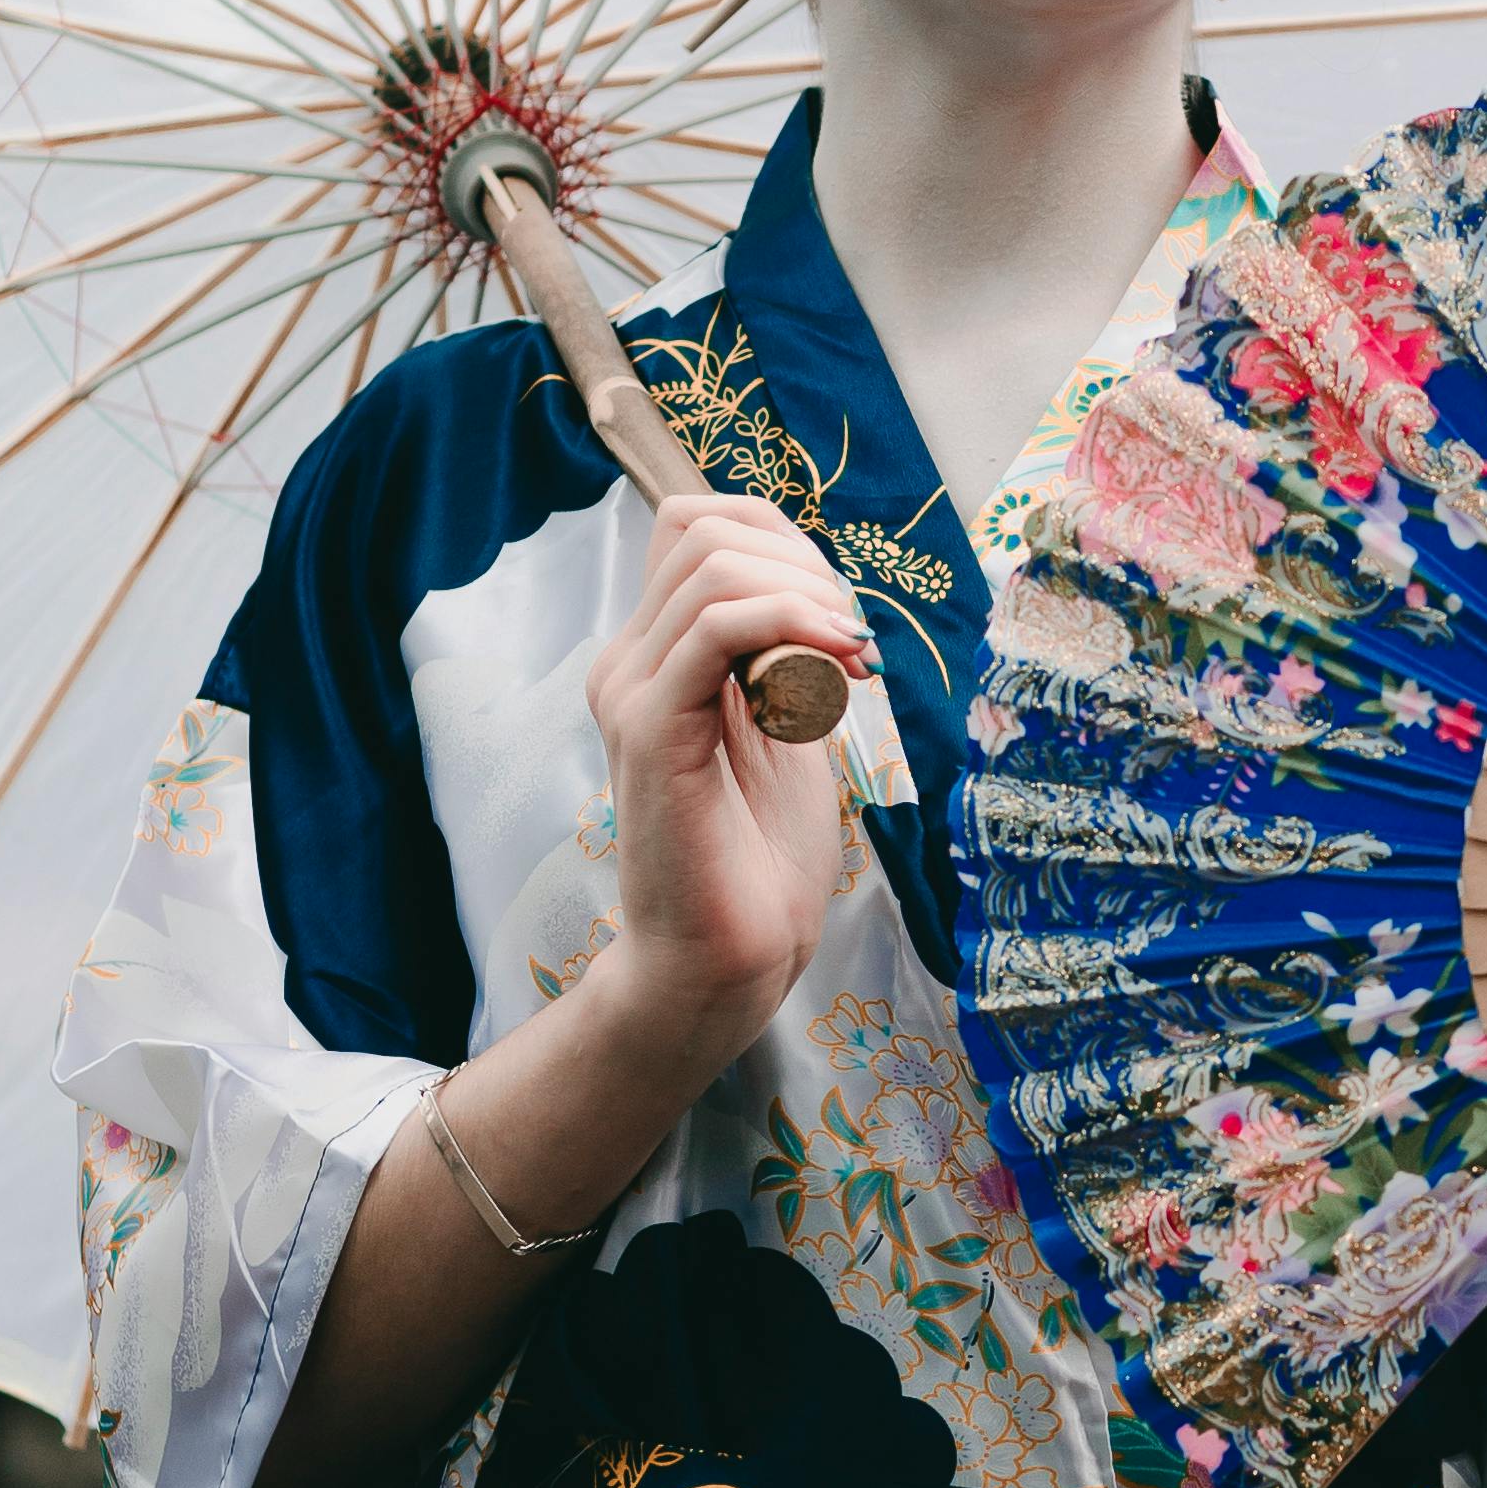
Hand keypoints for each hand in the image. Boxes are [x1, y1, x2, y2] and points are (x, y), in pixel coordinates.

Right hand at [584, 486, 868, 1076]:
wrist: (728, 961)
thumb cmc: (762, 862)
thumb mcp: (788, 729)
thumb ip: (784, 657)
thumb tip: (813, 585)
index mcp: (658, 658)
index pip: (698, 526)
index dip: (783, 543)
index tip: (842, 622)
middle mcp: (631, 663)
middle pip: (704, 529)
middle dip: (805, 566)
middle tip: (855, 648)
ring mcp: (631, 691)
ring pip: (714, 566)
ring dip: (809, 600)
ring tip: (852, 666)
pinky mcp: (649, 729)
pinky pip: (716, 628)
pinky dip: (789, 626)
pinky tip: (833, 674)